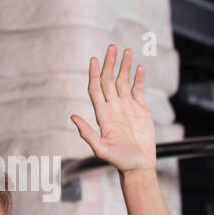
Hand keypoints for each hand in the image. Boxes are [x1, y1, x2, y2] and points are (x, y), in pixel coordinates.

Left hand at [70, 45, 156, 177]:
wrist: (139, 166)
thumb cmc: (120, 161)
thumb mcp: (100, 149)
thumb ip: (87, 133)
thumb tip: (73, 116)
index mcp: (103, 114)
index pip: (95, 88)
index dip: (93, 74)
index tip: (93, 60)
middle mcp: (114, 107)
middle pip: (109, 80)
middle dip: (110, 63)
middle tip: (112, 47)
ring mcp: (127, 108)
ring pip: (124, 82)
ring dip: (124, 67)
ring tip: (126, 51)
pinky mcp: (141, 111)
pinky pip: (138, 90)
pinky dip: (139, 79)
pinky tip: (140, 68)